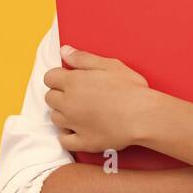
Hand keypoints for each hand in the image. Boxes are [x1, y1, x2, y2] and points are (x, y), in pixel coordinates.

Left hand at [42, 46, 157, 152]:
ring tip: (78, 111)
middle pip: (50, 98)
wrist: (143, 116)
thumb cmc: (131, 89)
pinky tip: (77, 130)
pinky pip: (64, 140)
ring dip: (63, 113)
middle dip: (59, 94)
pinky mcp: (83, 141)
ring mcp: (74, 124)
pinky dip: (67, 135)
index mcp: (73, 82)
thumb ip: (83, 58)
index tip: (68, 79)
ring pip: (55, 118)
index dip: (58, 77)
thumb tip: (64, 51)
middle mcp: (68, 103)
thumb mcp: (110, 65)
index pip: (49, 77)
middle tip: (76, 94)